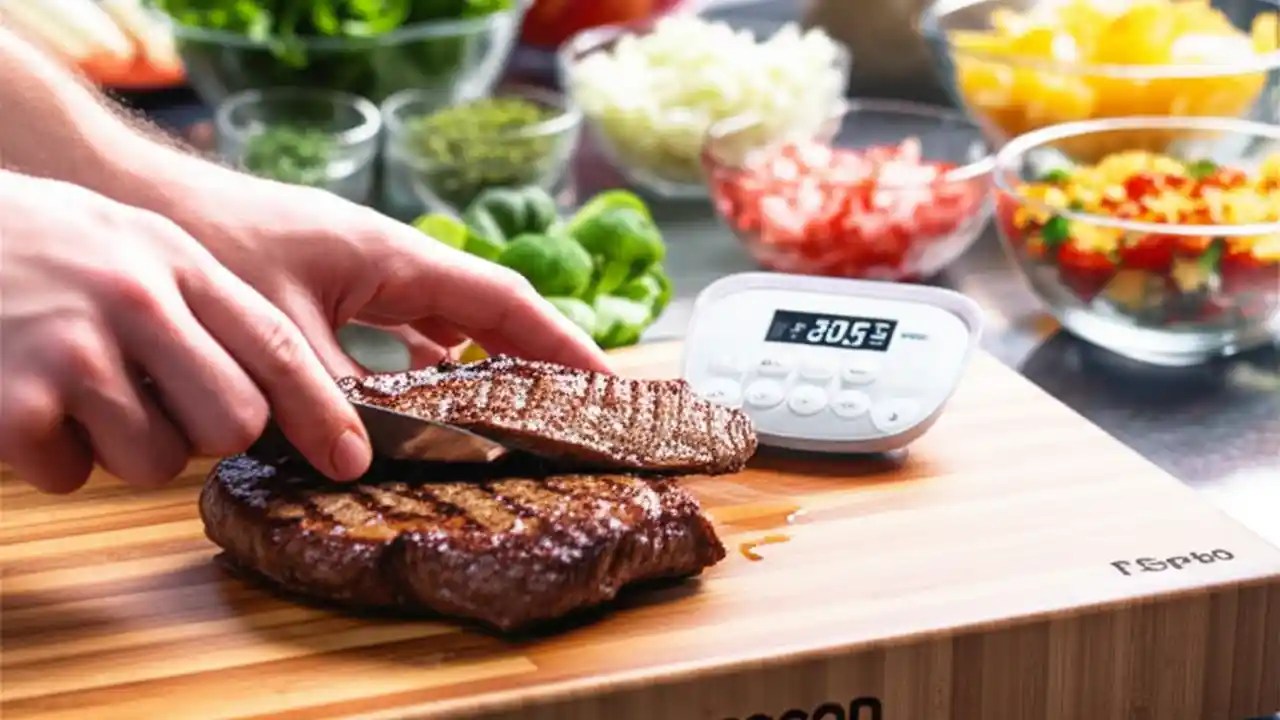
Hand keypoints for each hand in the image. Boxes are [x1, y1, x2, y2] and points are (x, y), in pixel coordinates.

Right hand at [0, 172, 371, 492]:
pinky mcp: (12, 405)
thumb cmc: (32, 242)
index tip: (351, 459)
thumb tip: (275, 395)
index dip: (323, 413)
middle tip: (158, 404)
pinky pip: (72, 475)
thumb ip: (203, 301)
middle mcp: (135, 301)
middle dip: (207, 434)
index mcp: (174, 261)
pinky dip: (50, 458)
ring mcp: (72, 352)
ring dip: (119, 447)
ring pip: (154, 462)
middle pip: (234, 423)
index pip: (276, 348)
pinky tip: (20, 402)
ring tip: (70, 387)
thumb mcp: (129, 240)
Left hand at [152, 177, 612, 377]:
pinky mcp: (334, 290)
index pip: (502, 300)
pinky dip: (429, 364)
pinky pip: (404, 329)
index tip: (603, 384)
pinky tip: (431, 396)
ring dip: (483, 362)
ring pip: (447, 321)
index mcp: (395, 257)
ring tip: (519, 413)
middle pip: (487, 310)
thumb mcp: (272, 330)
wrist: (140, 200)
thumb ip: (324, 395)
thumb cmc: (207, 242)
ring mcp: (364, 275)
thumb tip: (365, 459)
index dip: (558, 343)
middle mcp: (391, 262)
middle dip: (534, 357)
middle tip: (574, 411)